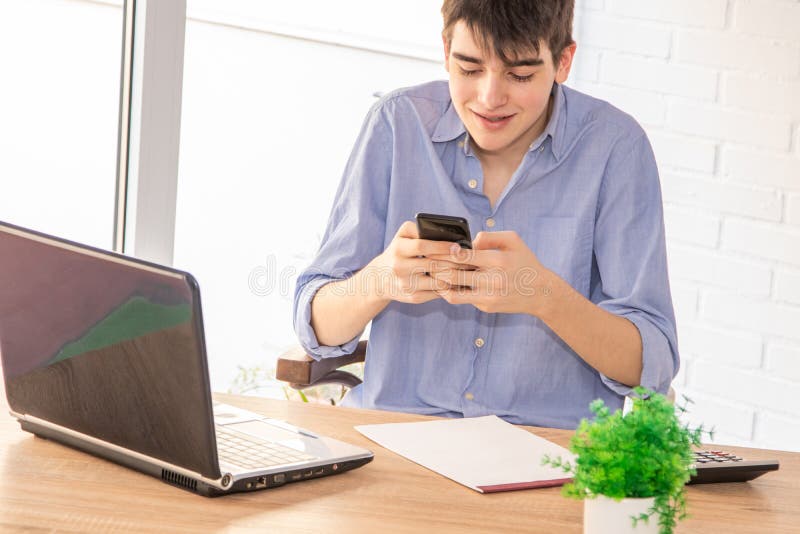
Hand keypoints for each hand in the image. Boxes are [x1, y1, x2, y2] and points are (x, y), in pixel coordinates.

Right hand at [363, 221, 470, 304]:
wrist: (379, 279)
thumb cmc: (398, 252)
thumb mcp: (402, 237)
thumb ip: (419, 229)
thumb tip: (444, 231)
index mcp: (398, 249)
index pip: (422, 246)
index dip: (442, 246)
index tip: (458, 246)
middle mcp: (400, 268)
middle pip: (433, 265)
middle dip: (454, 262)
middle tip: (470, 259)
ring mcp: (406, 285)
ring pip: (438, 281)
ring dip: (455, 276)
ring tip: (468, 270)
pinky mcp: (413, 297)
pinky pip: (437, 292)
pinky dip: (450, 287)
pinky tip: (459, 282)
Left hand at [426, 231, 554, 315]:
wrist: (541, 292)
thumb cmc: (525, 261)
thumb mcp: (513, 240)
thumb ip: (490, 236)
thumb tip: (468, 240)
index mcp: (497, 260)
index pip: (463, 255)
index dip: (445, 251)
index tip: (434, 247)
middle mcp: (491, 280)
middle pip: (453, 275)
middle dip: (436, 268)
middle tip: (424, 261)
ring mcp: (487, 296)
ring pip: (452, 292)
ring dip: (439, 284)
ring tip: (430, 274)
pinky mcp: (485, 307)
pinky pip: (462, 300)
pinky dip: (450, 292)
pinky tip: (443, 284)